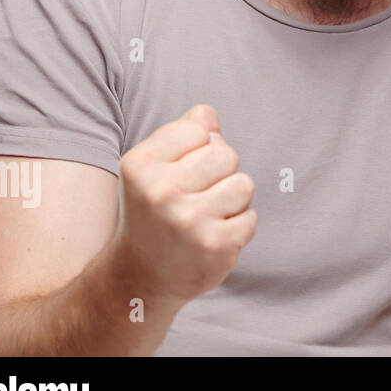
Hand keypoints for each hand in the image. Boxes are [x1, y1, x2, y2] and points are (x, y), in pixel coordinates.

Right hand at [113, 104, 257, 304]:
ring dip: (232, 200)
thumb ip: (182, 133)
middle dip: (220, 172)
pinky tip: (210, 237)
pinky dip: (237, 226)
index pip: (199, 127)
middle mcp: (161, 191)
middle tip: (195, 196)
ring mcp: (189, 220)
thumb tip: (208, 113)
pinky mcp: (215, 245)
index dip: (198, 148)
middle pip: (226, 154)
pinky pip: (251, 217)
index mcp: (140, 164)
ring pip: (244, 184)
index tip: (179, 172)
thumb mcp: (152, 167)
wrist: (140, 277)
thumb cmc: (153, 211)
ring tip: (205, 216)